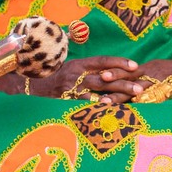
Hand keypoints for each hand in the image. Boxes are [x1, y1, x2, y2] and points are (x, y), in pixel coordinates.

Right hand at [32, 56, 148, 102]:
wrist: (31, 88)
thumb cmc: (55, 80)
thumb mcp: (71, 69)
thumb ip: (88, 69)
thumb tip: (110, 71)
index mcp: (78, 64)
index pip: (102, 60)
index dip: (119, 62)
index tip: (135, 66)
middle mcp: (76, 74)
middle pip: (104, 77)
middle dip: (123, 82)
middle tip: (140, 87)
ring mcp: (71, 88)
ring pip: (97, 91)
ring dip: (115, 96)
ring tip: (130, 100)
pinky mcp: (66, 100)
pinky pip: (84, 104)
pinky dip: (97, 107)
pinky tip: (109, 110)